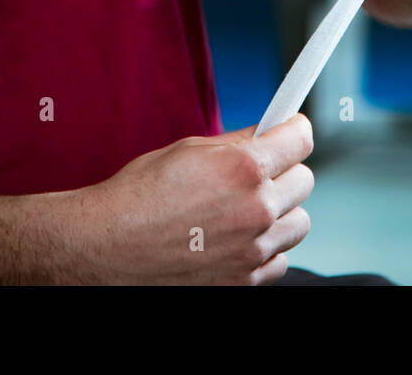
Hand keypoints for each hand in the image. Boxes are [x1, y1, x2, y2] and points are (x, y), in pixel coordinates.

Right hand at [73, 114, 314, 284]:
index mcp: (244, 168)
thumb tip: (268, 132)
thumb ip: (237, 143)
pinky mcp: (244, 280)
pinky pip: (279, 259)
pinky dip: (265, 249)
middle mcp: (256, 209)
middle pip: (305, 180)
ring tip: (248, 208)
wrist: (106, 247)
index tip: (289, 131)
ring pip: (299, 223)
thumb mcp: (188, 150)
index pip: (302, 139)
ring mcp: (253, 249)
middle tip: (260, 171)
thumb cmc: (139, 195)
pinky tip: (238, 239)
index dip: (294, 130)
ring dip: (280, 212)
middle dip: (285, 170)